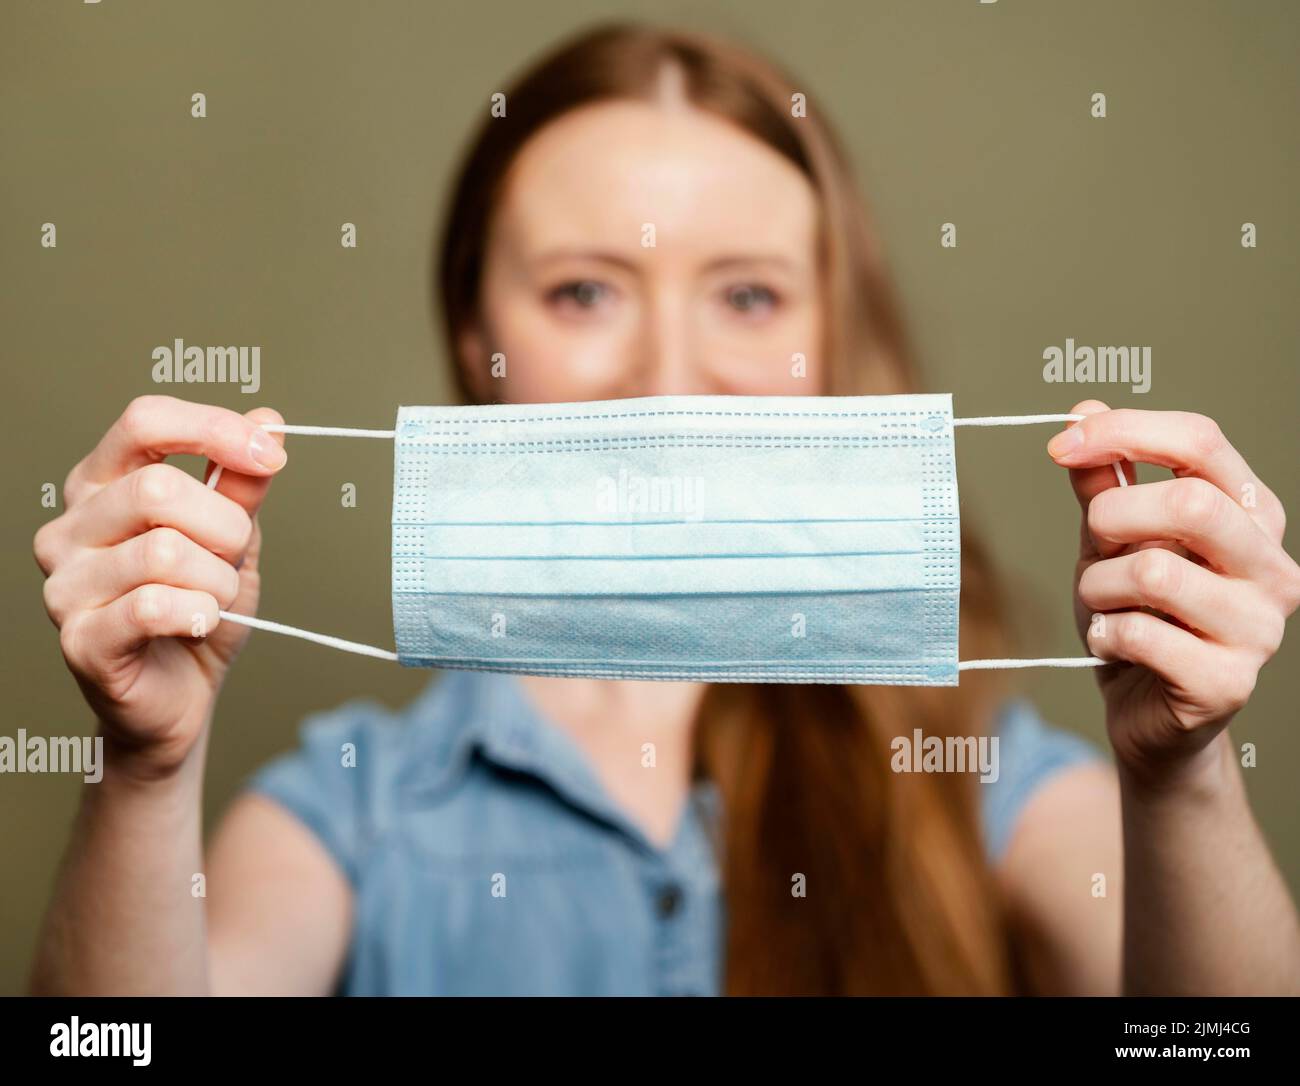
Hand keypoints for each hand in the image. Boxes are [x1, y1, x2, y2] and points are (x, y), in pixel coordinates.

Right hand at [33, 396, 287, 777]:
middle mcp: (70, 527)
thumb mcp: (232, 538)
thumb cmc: (197, 608)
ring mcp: (66, 583)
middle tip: (235, 560)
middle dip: (226, 527)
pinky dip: (198, 614)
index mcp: (101, 485)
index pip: (144, 422)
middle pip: (159, 489)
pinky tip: (197, 623)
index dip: (213, 429)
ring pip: (164, 552)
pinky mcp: (80, 638)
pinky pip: (154, 606)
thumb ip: (243, 483)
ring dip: (217, 581)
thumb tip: (267, 420)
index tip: (270, 456)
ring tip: (213, 600)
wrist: (181, 696)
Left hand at [1049, 400, 1299, 783]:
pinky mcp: (1228, 681)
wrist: (1150, 716)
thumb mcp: (1112, 542)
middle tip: (1092, 543)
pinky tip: (1114, 645)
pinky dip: (1106, 634)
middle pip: (1189, 502)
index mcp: (1250, 514)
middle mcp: (1270, 565)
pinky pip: (1142, 634)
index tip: (1061, 444)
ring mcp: (1259, 627)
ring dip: (1100, 586)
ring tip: (1104, 605)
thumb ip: (1102, 482)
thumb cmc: (1138, 617)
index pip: (1201, 441)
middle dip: (1113, 517)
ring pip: (1155, 571)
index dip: (1124, 430)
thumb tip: (1083, 411)